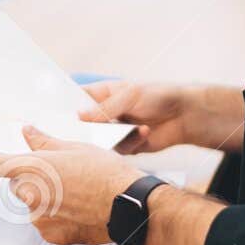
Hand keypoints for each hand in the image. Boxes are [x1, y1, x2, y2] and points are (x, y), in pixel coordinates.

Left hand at [0, 125, 144, 244]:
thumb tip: (27, 132)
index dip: (4, 162)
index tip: (10, 162)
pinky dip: (56, 218)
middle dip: (31, 180)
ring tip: (74, 193)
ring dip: (44, 201)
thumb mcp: (75, 148)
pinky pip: (45, 224)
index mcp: (34, 169)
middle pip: (16, 186)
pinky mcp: (51, 236)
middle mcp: (31, 195)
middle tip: (58, 176)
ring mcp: (40, 218)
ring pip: (32, 206)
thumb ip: (44, 142)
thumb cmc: (107, 175)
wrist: (129, 205)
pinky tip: (77, 210)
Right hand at [79, 81, 244, 154]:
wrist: (185, 116)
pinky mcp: (125, 146)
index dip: (66, 106)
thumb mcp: (130, 95)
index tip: (58, 115)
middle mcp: (105, 114)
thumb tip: (80, 116)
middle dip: (85, 129)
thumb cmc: (159, 96)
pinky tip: (144, 131)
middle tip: (89, 128)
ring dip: (111, 137)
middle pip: (83, 125)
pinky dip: (130, 142)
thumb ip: (105, 108)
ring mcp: (114, 131)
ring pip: (98, 141)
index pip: (77, 99)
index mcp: (103, 94)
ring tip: (128, 127)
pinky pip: (118, 150)